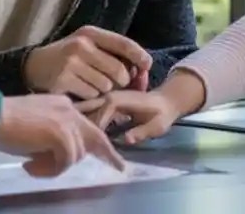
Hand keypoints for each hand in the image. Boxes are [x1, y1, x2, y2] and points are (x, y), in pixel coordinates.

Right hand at [0, 94, 125, 176]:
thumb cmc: (5, 121)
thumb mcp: (35, 126)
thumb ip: (53, 135)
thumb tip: (60, 155)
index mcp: (63, 105)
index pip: (88, 126)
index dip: (101, 144)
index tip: (115, 158)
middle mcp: (69, 111)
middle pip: (95, 138)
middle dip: (108, 155)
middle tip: (120, 168)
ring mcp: (67, 122)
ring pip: (76, 155)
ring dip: (55, 167)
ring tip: (31, 165)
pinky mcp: (61, 135)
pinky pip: (64, 163)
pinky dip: (48, 170)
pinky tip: (29, 166)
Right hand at [24, 26, 152, 98]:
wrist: (34, 66)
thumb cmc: (69, 58)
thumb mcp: (88, 46)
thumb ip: (113, 54)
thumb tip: (142, 71)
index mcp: (90, 33)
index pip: (124, 43)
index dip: (140, 56)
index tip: (147, 67)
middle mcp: (81, 45)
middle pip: (119, 71)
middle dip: (121, 81)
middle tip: (113, 83)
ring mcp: (71, 63)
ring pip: (106, 85)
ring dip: (103, 90)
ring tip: (90, 84)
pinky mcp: (63, 80)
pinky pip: (91, 94)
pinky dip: (90, 96)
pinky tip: (79, 90)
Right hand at [75, 69, 204, 144]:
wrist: (165, 102)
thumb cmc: (161, 114)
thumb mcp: (156, 126)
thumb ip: (141, 132)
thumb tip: (126, 140)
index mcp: (117, 101)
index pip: (98, 116)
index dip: (95, 131)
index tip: (92, 147)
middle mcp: (108, 97)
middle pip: (87, 111)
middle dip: (81, 125)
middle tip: (81, 144)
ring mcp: (105, 99)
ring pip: (86, 111)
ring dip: (81, 123)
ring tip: (78, 141)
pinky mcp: (105, 104)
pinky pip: (91, 113)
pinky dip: (86, 122)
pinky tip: (83, 135)